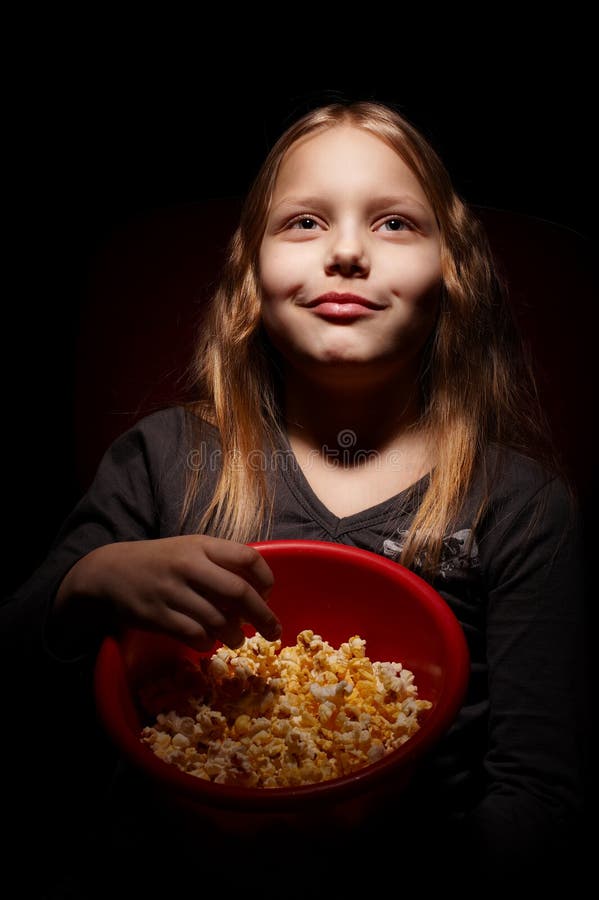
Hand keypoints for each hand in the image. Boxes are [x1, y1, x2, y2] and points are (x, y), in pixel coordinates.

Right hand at [55, 535, 279, 650]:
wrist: (108, 572)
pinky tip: (208, 642)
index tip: (268, 594)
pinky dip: (207, 643)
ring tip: (236, 639)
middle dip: (262, 615)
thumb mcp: (189, 550)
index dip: (266, 578)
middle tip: (273, 631)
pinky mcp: (157, 616)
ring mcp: (171, 591)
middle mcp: (188, 565)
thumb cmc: (159, 562)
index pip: (247, 556)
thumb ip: (220, 564)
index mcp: (201, 545)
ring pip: (218, 619)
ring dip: (234, 635)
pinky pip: (194, 635)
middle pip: (238, 591)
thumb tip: (258, 593)